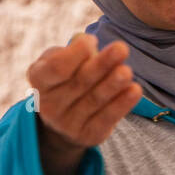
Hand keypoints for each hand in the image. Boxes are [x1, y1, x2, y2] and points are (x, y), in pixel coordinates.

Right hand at [28, 34, 139, 151]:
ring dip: (113, 84)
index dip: (74, 54)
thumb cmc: (67, 79)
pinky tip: (135, 90)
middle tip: (122, 48)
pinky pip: (107, 118)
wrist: (66, 121)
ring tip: (127, 71)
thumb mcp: (62, 61)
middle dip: (102, 64)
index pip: (55, 67)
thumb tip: (84, 41)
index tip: (92, 39)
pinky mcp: (88, 135)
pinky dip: (122, 103)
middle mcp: (49, 104)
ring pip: (95, 100)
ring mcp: (67, 123)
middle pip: (80, 82)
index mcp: (39, 79)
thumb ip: (72, 52)